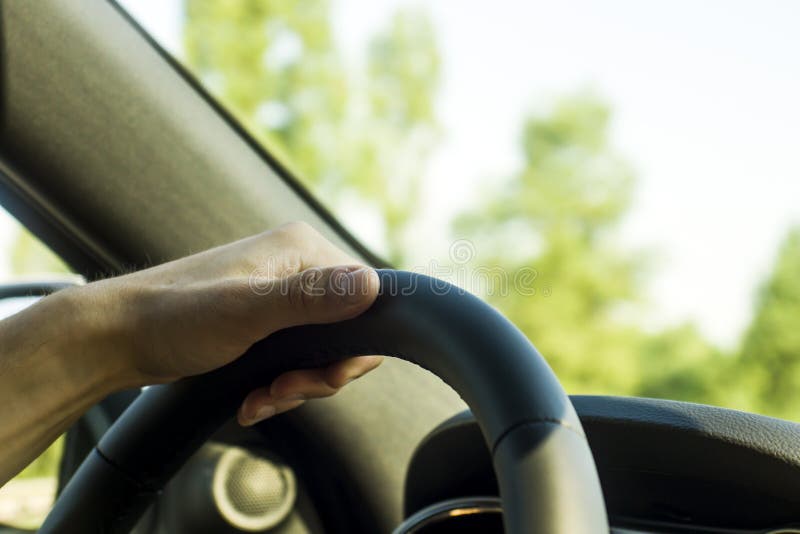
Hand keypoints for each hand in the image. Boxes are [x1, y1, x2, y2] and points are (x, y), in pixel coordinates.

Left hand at [79, 222, 381, 425]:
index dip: (351, 348)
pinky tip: (252, 398)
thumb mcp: (247, 311)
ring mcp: (281, 296)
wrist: (118, 338)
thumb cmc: (174, 316)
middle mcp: (297, 268)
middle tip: (283, 391)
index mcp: (302, 250)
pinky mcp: (264, 322)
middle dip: (317, 374)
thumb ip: (310, 299)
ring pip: (319, 353)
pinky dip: (278, 386)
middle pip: (344, 333)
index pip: (366, 301)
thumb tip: (371, 285)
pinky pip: (294, 359)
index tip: (323, 377)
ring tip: (259, 398)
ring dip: (294, 386)